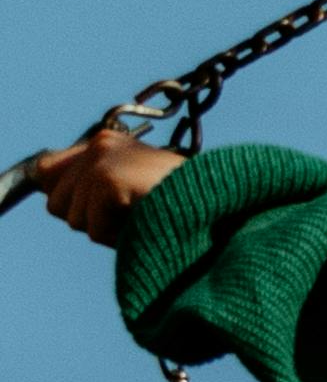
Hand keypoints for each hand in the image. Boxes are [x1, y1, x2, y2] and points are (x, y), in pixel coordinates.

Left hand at [18, 129, 178, 245]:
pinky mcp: (108, 179)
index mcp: (106, 143)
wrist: (224, 208)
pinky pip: (93, 228)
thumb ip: (94, 192)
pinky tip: (146, 225)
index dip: (64, 197)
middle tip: (128, 218)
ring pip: (74, 218)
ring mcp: (102, 160)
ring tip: (143, 221)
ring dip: (108, 232)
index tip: (89, 213)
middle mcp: (99, 145)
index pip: (47, 169)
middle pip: (56, 201)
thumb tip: (52, 200)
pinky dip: (118, 238)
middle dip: (89, 219)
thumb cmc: (188, 211)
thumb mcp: (134, 195)